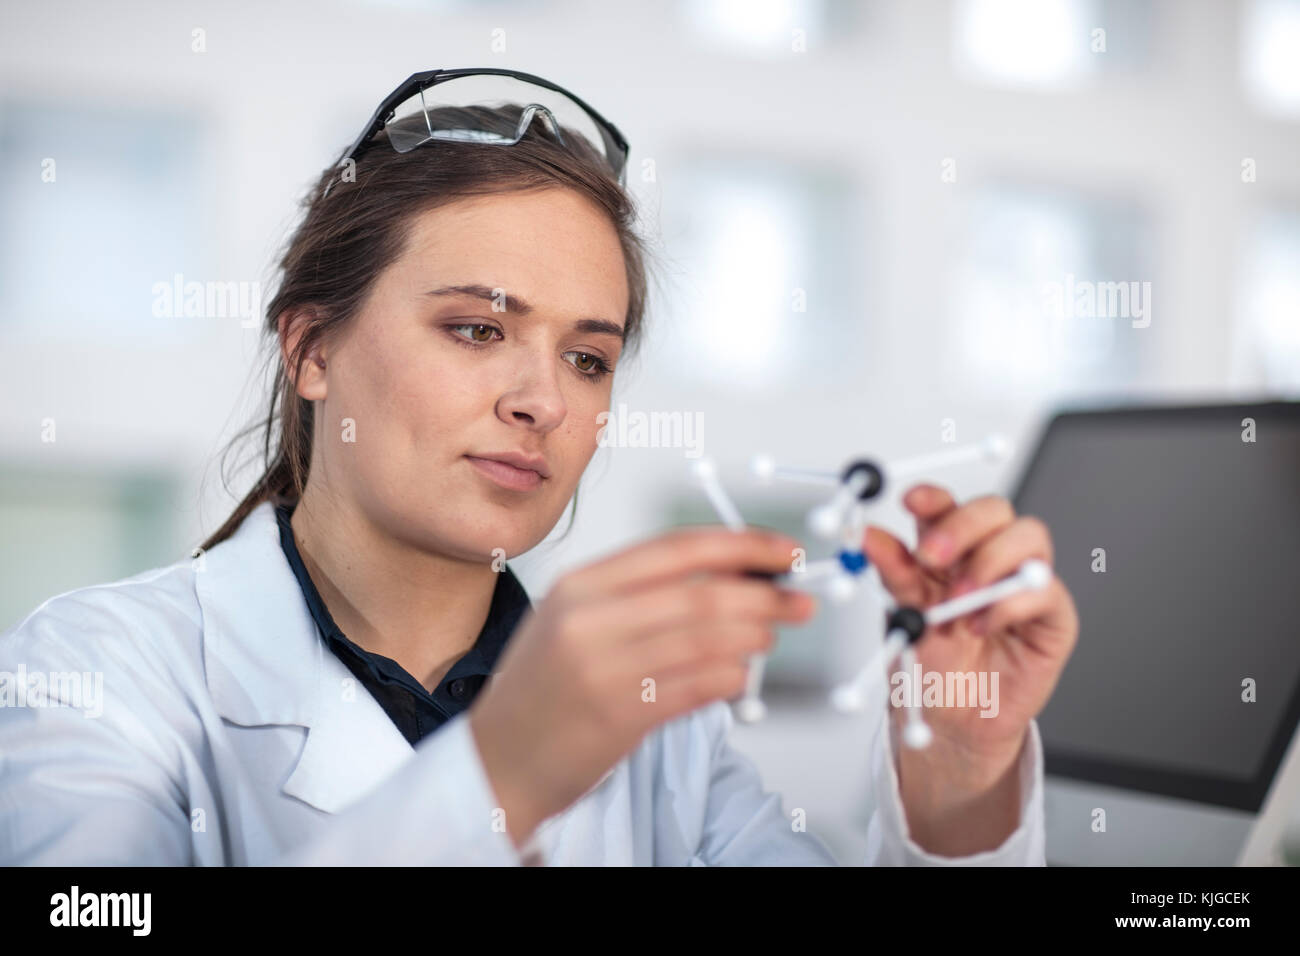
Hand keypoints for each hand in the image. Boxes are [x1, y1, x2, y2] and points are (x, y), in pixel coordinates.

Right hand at [468, 526, 815, 848]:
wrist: (497, 760)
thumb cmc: (544, 689)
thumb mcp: (573, 619)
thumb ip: (639, 592)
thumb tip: (731, 573)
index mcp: (580, 584)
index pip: (678, 548)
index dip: (743, 544)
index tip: (784, 551)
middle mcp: (589, 619)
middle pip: (702, 592)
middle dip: (765, 594)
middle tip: (799, 601)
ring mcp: (603, 668)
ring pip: (708, 639)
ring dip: (754, 637)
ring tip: (767, 638)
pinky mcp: (620, 715)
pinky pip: (700, 686)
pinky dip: (731, 677)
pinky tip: (736, 676)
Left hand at [863, 485, 1077, 852]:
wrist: (953, 721)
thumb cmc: (932, 665)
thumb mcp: (904, 617)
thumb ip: (893, 575)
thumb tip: (868, 538)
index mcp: (947, 551)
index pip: (947, 506)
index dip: (933, 497)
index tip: (911, 501)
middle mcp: (989, 558)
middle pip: (994, 510)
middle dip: (962, 526)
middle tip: (932, 556)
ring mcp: (1024, 582)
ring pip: (1030, 536)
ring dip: (990, 562)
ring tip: (960, 601)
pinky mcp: (1052, 616)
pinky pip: (1045, 590)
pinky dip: (1009, 605)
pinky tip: (981, 627)